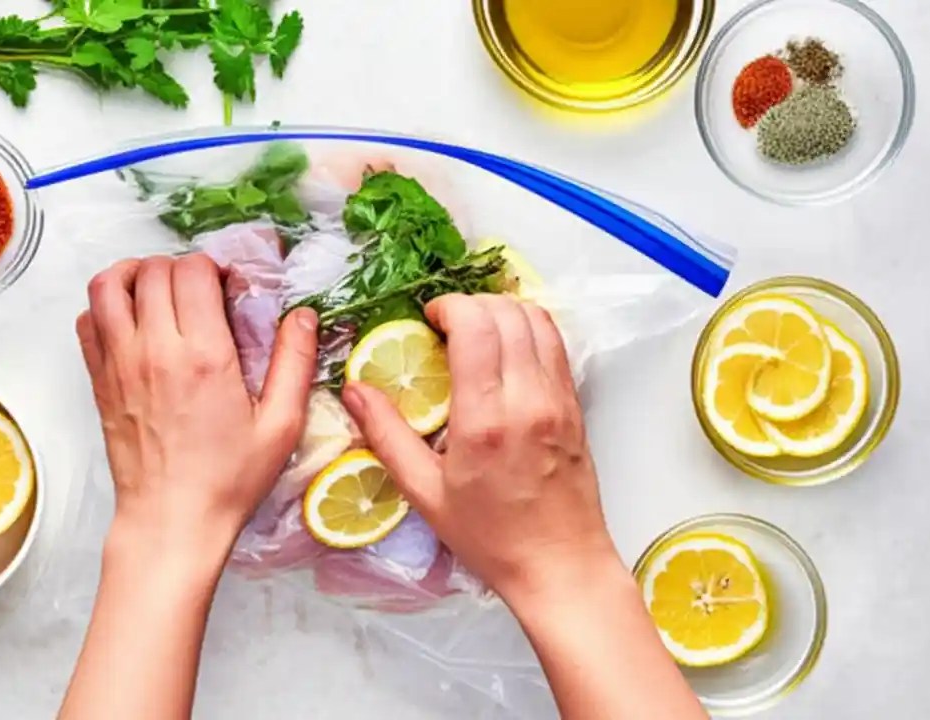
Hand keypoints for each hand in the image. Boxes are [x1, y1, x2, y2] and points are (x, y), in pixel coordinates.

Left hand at [76, 256, 318, 564]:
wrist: (171, 522)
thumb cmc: (228, 480)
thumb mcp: (280, 426)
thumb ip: (294, 364)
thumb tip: (303, 316)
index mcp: (205, 356)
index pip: (193, 272)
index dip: (213, 267)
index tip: (227, 288)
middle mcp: (155, 350)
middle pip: (153, 270)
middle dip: (179, 267)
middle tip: (199, 292)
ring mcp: (119, 364)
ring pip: (109, 284)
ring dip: (135, 274)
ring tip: (159, 291)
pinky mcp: (99, 381)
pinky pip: (87, 320)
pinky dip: (106, 307)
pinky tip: (133, 323)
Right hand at [341, 294, 614, 605]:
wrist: (560, 566)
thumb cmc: (491, 538)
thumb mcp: (425, 494)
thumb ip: (387, 435)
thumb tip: (354, 390)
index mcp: (485, 421)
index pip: (475, 327)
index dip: (449, 307)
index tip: (428, 319)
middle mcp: (528, 400)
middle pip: (506, 313)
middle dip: (471, 303)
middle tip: (446, 324)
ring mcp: (559, 400)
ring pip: (537, 319)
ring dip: (502, 309)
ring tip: (476, 329)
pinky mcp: (575, 405)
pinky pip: (557, 343)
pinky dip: (529, 328)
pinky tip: (507, 347)